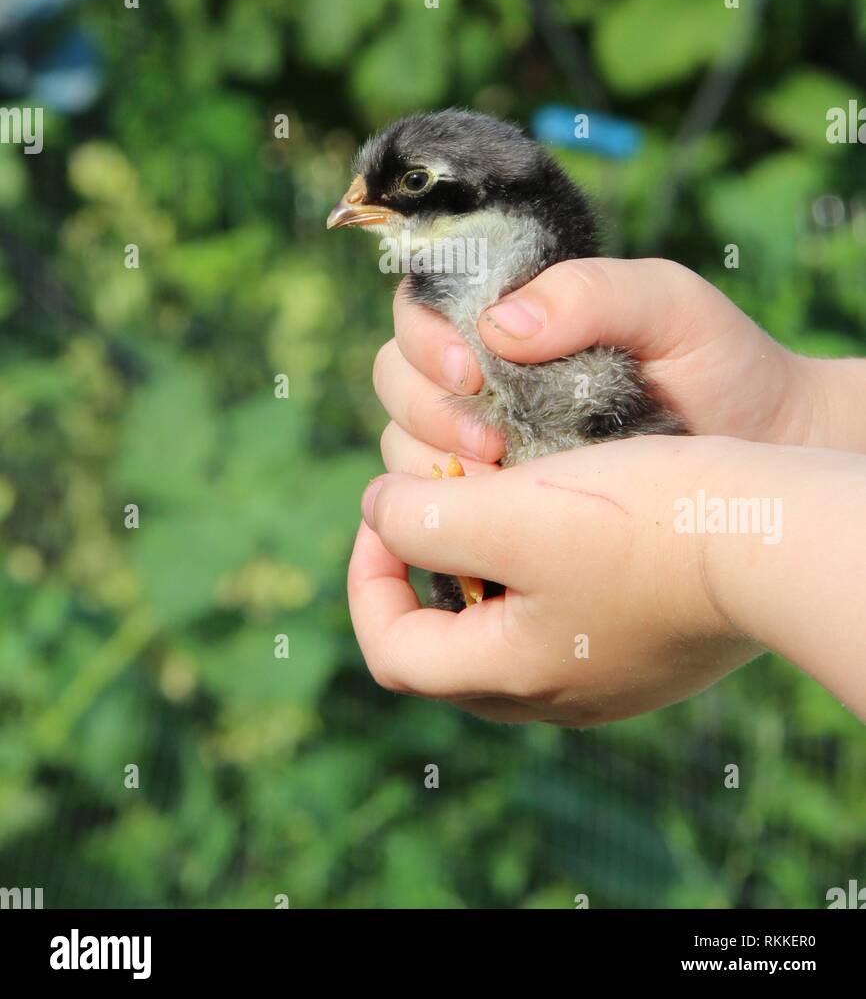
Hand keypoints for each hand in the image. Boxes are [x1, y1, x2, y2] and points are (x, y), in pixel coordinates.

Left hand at [349, 436, 865, 724]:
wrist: (769, 537)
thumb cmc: (640, 523)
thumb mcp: (512, 513)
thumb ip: (424, 520)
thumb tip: (380, 512)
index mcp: (511, 675)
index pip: (392, 651)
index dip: (367, 576)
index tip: (388, 508)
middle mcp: (554, 695)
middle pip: (446, 645)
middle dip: (424, 569)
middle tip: (439, 501)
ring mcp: (605, 679)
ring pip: (504, 629)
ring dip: (482, 565)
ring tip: (497, 498)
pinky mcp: (645, 649)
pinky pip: (562, 619)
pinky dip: (536, 570)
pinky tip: (560, 514)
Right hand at [372, 258, 831, 475]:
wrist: (768, 444)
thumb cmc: (718, 360)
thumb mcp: (665, 305)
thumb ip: (588, 293)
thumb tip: (498, 326)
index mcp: (509, 316)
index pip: (422, 311)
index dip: (426, 339)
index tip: (472, 371)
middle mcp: (486, 376)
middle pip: (398, 380)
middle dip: (425, 408)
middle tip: (488, 439)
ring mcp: (491, 441)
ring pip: (406, 446)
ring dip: (432, 463)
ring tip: (499, 478)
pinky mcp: (505, 504)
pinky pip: (442, 508)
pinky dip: (451, 513)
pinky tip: (496, 519)